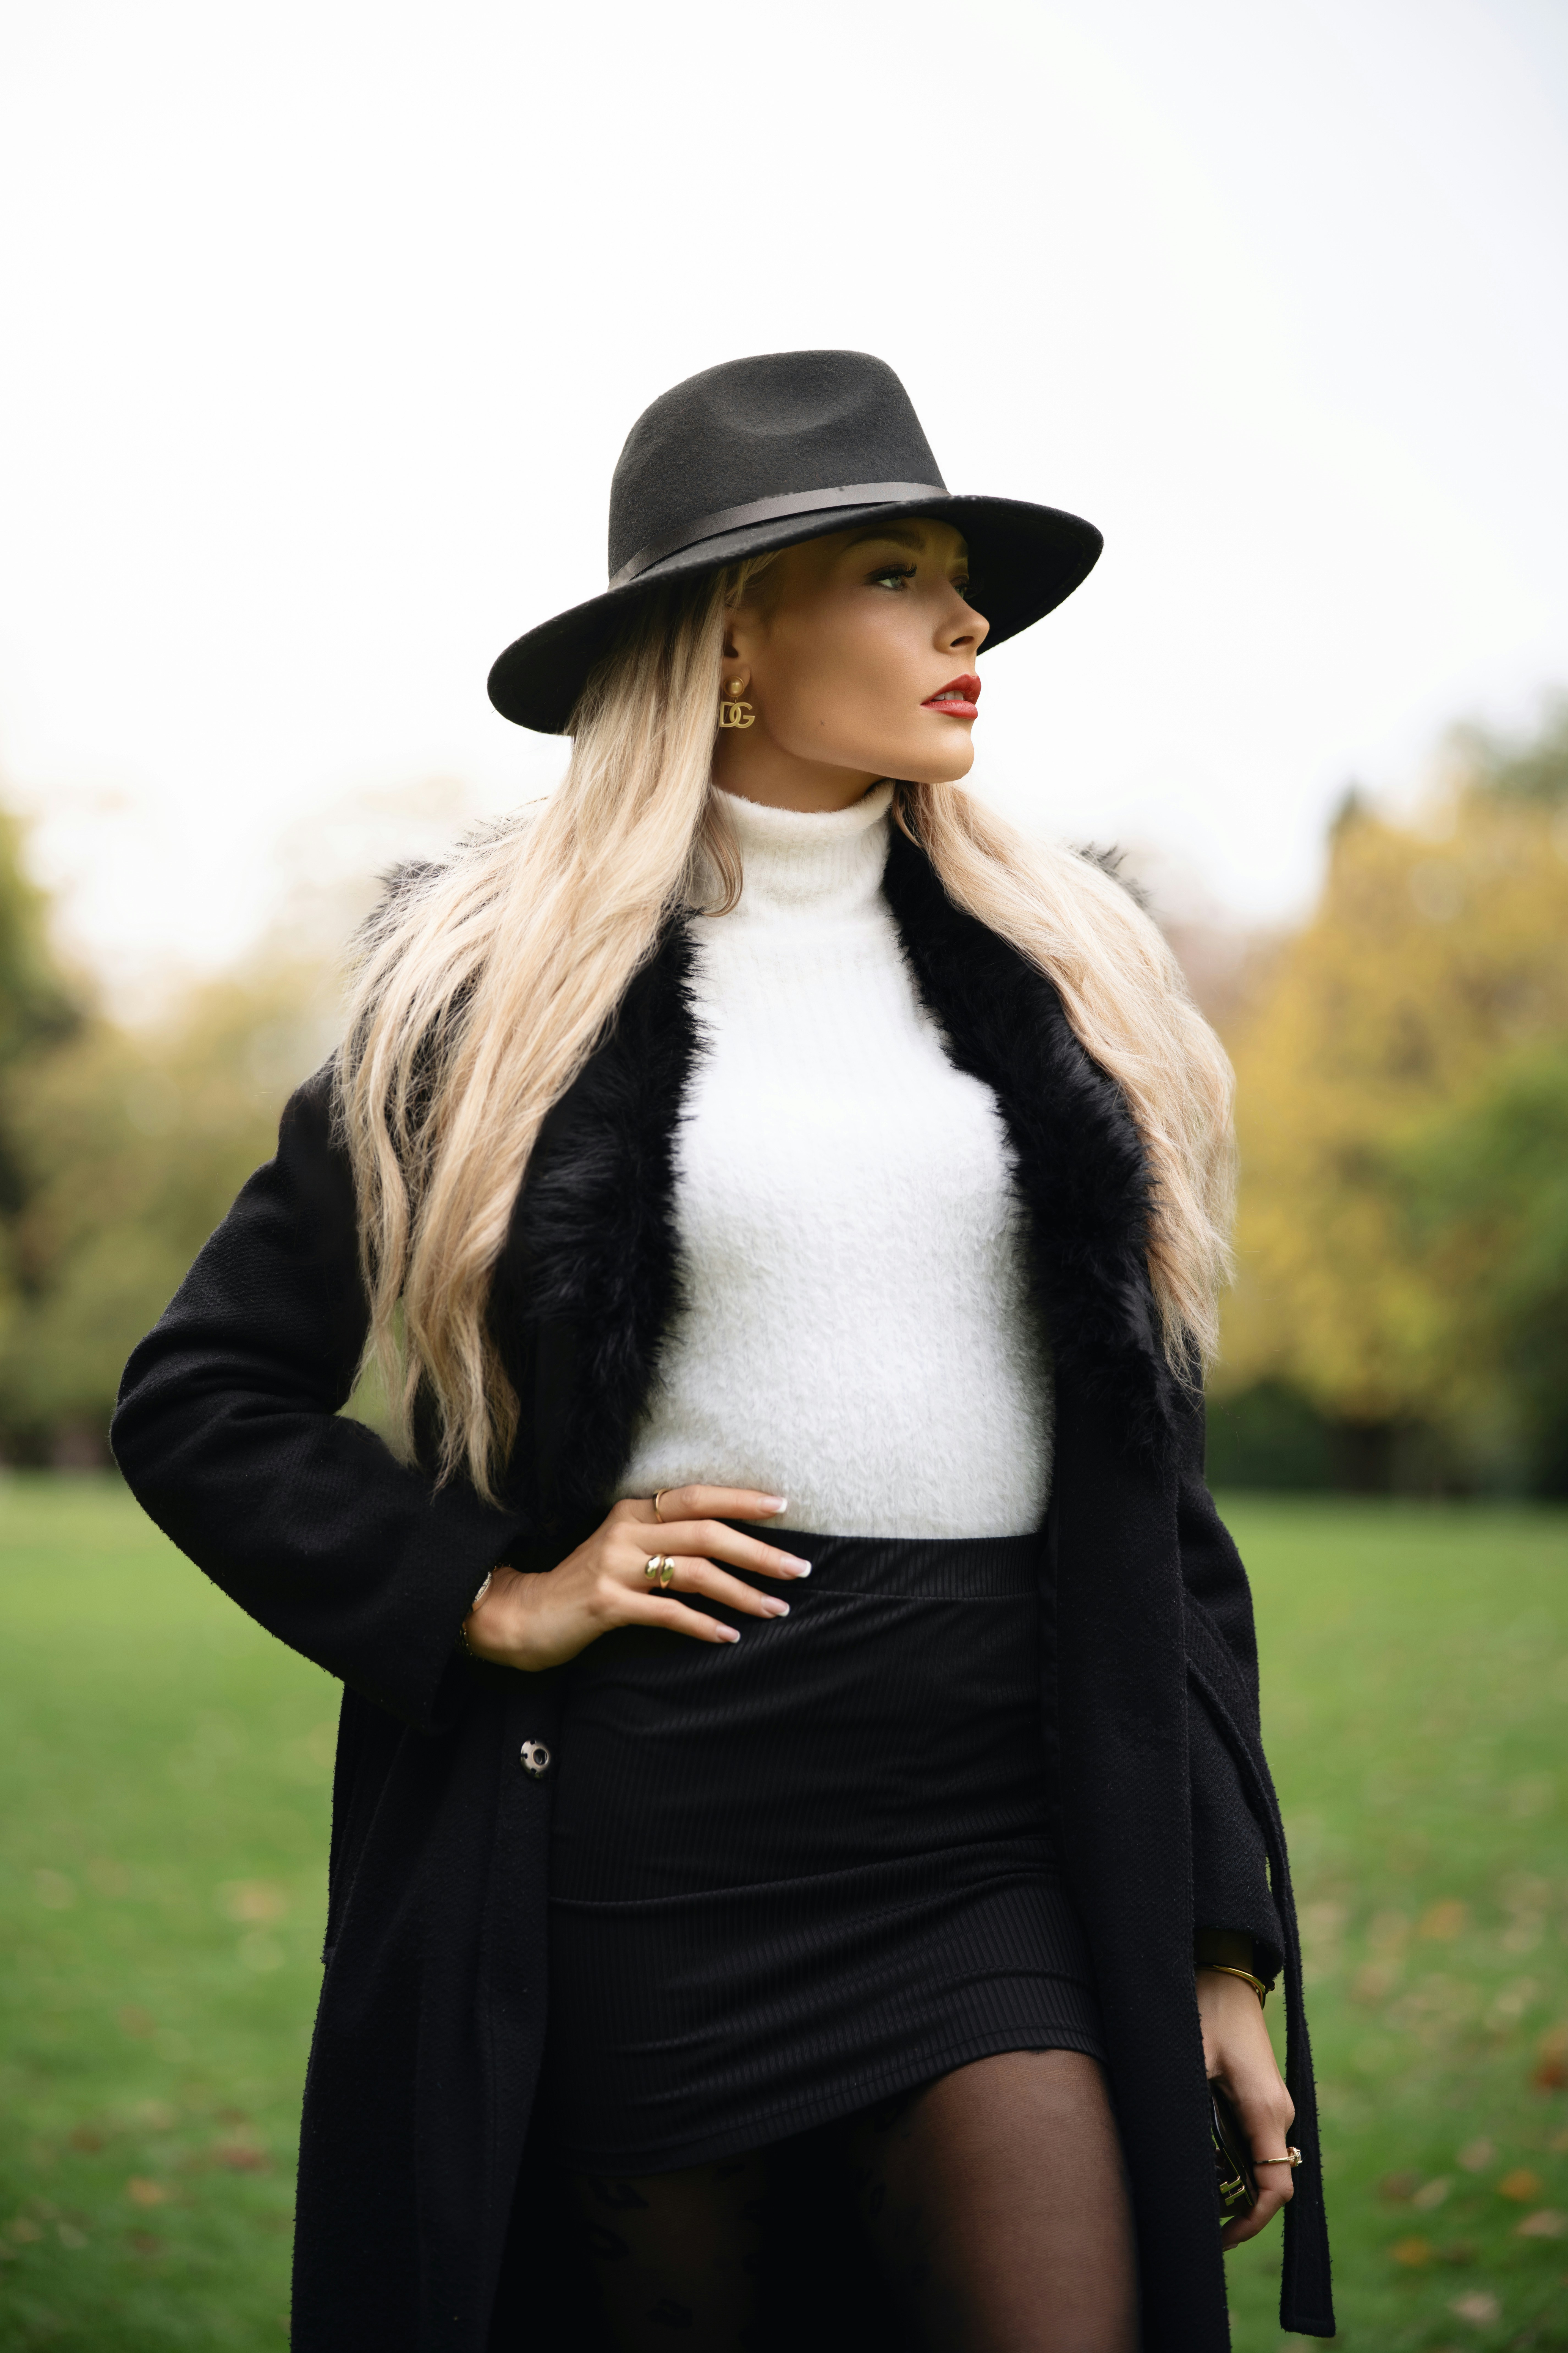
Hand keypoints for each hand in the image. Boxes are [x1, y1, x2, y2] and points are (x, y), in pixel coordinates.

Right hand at [461, 1486, 809, 1671]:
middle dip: (758, 1552)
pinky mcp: (606, 1603)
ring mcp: (614, 1566)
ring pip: (693, 1572)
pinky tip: (729, 1636)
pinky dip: (703, 1625)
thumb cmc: (585, 1584)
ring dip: (741, 1592)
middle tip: (798, 1569)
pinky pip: (667, 1613)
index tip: (784, 1506)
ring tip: (775, 1608)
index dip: (741, 1500)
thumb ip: (666, 1541)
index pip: (697, 1497)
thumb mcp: (624, 1550)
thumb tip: (729, 1547)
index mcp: (632, 1511)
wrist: (524, 1614)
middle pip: (705, 1533)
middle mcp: (625, 1530)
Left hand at [1196, 1967, 1297, 2249]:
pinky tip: (1197, 2152)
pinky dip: (1229, 2156)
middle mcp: (1277, 2113)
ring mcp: (1272, 2105)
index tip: (1218, 2238)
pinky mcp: (1261, 2097)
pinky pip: (1252, 2141)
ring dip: (1229, 2180)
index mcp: (1265, 2110)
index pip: (1274, 2188)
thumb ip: (1188, 2114)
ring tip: (1187, 2185)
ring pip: (1258, 2163)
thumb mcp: (1188, 2063)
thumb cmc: (1203, 2010)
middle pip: (1267, 2182)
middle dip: (1234, 2206)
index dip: (1250, 2221)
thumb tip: (1175, 2162)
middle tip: (1192, 2216)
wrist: (1223, 1972)